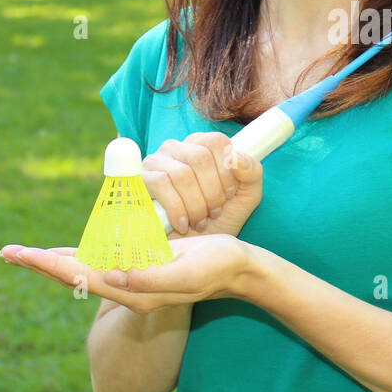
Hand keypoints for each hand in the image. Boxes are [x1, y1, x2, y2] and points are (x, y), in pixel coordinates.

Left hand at [0, 234, 252, 311]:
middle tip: (7, 252)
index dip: (51, 264)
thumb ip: (149, 278)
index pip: (81, 276)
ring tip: (26, 253)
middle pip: (74, 273)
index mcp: (134, 290)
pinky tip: (70, 251)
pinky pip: (102, 259)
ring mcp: (134, 277)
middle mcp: (128, 286)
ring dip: (55, 259)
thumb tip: (109, 276)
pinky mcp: (142, 265)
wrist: (240, 270)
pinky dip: (80, 253)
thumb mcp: (185, 272)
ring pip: (85, 267)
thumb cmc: (216, 268)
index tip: (22, 254)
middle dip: (41, 262)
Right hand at [144, 132, 261, 236]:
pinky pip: (160, 184)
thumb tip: (236, 158)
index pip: (217, 141)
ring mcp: (156, 162)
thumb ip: (252, 172)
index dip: (226, 171)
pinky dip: (176, 208)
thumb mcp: (246, 196)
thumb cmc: (219, 219)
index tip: (230, 193)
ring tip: (200, 221)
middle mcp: (177, 148)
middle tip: (214, 212)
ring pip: (181, 173)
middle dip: (212, 191)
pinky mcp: (140, 180)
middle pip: (200, 157)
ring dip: (196, 203)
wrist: (193, 249)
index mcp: (202, 145)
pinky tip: (182, 224)